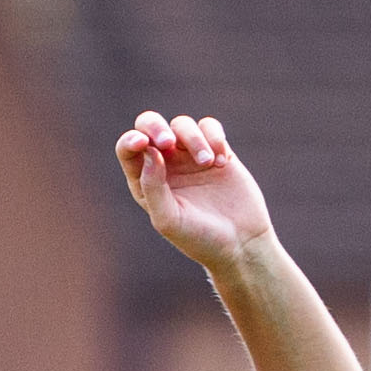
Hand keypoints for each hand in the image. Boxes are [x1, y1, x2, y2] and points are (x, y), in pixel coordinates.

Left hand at [117, 111, 272, 267]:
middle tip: (168, 142)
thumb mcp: (169, 220)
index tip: (143, 144)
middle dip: (155, 126)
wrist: (242, 245)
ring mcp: (191, 156)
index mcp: (147, 181)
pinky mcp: (218, 151)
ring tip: (207, 163)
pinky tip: (221, 163)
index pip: (128, 150)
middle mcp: (166, 165)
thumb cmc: (200, 239)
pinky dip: (214, 137)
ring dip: (193, 138)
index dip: (130, 141)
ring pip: (182, 125)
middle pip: (150, 126)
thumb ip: (152, 186)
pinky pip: (209, 126)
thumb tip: (148, 151)